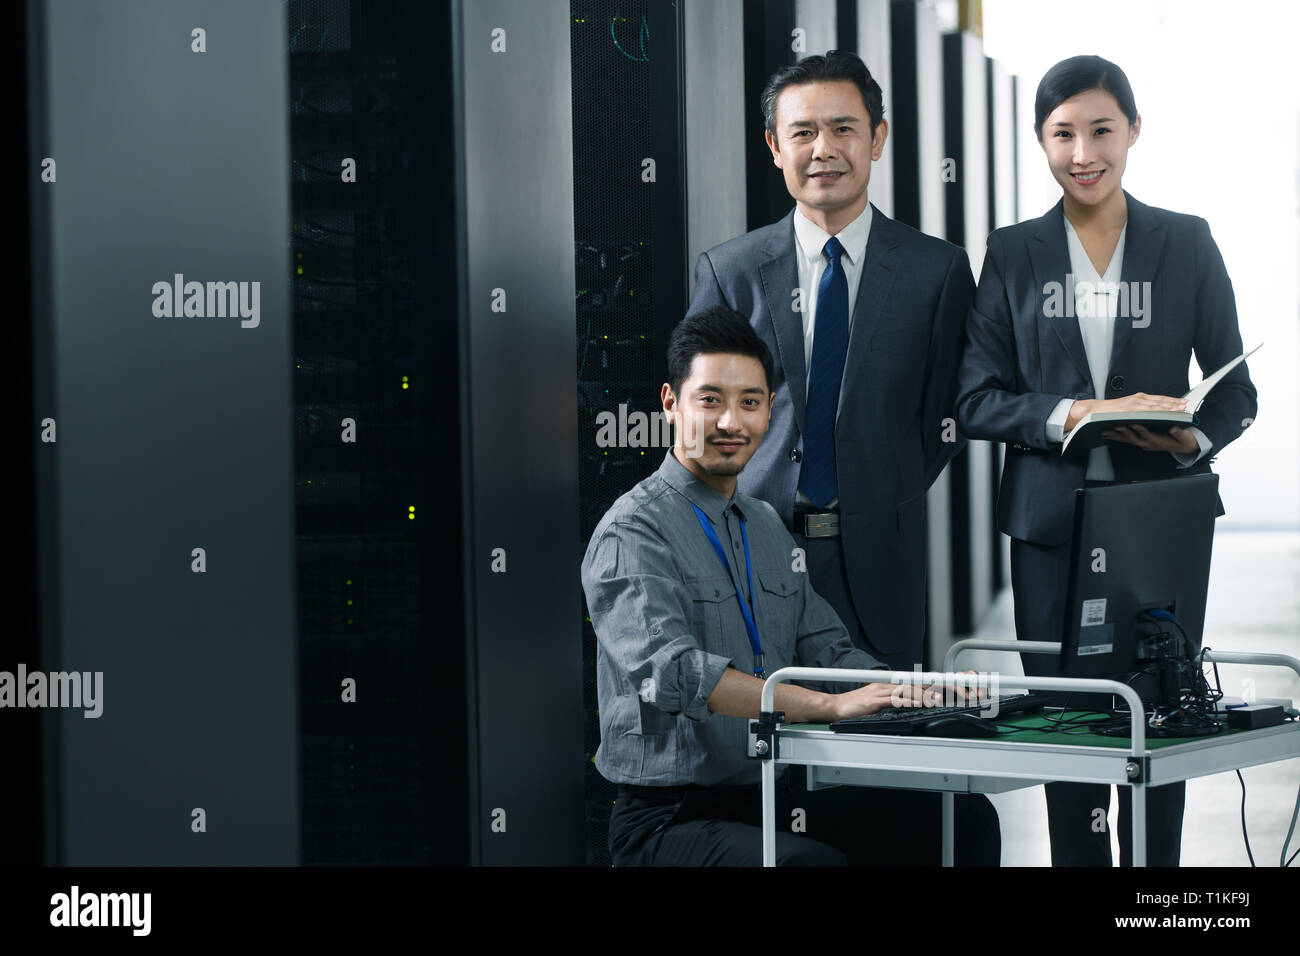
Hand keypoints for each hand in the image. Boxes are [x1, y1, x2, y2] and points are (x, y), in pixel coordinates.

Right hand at [833, 681, 926, 719]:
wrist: (835, 706)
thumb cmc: (852, 705)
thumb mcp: (872, 700)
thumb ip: (885, 700)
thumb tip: (899, 703)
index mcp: (881, 685)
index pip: (904, 682)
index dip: (920, 684)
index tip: (932, 688)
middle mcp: (881, 686)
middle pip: (907, 685)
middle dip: (924, 690)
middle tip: (937, 695)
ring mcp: (877, 693)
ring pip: (903, 691)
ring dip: (920, 695)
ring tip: (932, 699)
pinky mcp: (874, 701)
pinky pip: (893, 700)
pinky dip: (906, 701)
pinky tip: (915, 703)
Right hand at [1066, 392, 1185, 431]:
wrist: (1093, 411)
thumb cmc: (1108, 412)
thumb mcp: (1125, 408)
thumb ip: (1137, 410)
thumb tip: (1148, 414)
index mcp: (1138, 399)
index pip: (1158, 399)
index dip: (1171, 401)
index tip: (1182, 402)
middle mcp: (1138, 399)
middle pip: (1160, 401)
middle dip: (1174, 403)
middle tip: (1186, 406)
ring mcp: (1134, 404)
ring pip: (1156, 405)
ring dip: (1170, 407)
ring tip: (1180, 410)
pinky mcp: (1130, 409)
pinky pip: (1147, 411)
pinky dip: (1158, 412)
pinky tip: (1166, 414)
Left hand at [1100, 423, 1198, 453]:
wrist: (1183, 447)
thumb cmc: (1183, 441)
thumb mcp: (1184, 437)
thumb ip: (1178, 433)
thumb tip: (1174, 429)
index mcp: (1158, 441)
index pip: (1147, 435)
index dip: (1140, 430)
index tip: (1133, 424)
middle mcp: (1149, 444)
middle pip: (1133, 439)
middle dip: (1123, 433)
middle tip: (1113, 427)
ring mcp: (1144, 443)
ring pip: (1128, 440)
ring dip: (1117, 436)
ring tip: (1105, 432)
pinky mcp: (1141, 441)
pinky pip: (1128, 439)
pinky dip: (1118, 436)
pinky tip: (1109, 433)